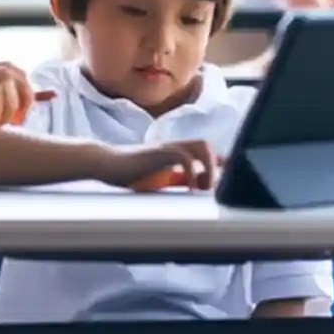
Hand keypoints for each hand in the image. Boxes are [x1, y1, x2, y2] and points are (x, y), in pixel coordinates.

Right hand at [100, 140, 220, 191]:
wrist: (105, 164)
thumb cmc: (129, 173)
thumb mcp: (159, 179)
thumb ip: (176, 179)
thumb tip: (195, 187)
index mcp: (175, 153)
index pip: (204, 153)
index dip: (220, 164)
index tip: (228, 180)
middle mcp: (173, 147)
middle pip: (206, 145)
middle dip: (215, 166)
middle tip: (209, 188)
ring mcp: (166, 148)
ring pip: (200, 145)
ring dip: (208, 166)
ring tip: (203, 187)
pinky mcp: (157, 152)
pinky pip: (183, 157)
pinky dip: (191, 172)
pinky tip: (189, 187)